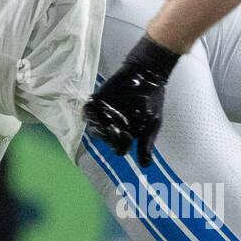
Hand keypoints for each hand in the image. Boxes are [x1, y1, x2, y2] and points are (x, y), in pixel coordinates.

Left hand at [82, 35, 179, 166]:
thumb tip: (145, 166)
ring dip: (95, 125)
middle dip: (106, 136)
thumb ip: (146, 143)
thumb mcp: (152, 123)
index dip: (120, 145)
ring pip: (95, 126)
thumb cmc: (152, 100)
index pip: (119, 147)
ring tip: (100, 120)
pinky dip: (88, 112)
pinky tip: (91, 109)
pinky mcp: (98, 102)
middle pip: (105, 138)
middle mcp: (114, 127)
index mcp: (128, 135)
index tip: (124, 138)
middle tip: (110, 128)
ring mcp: (105, 114)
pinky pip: (88, 111)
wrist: (146, 74)